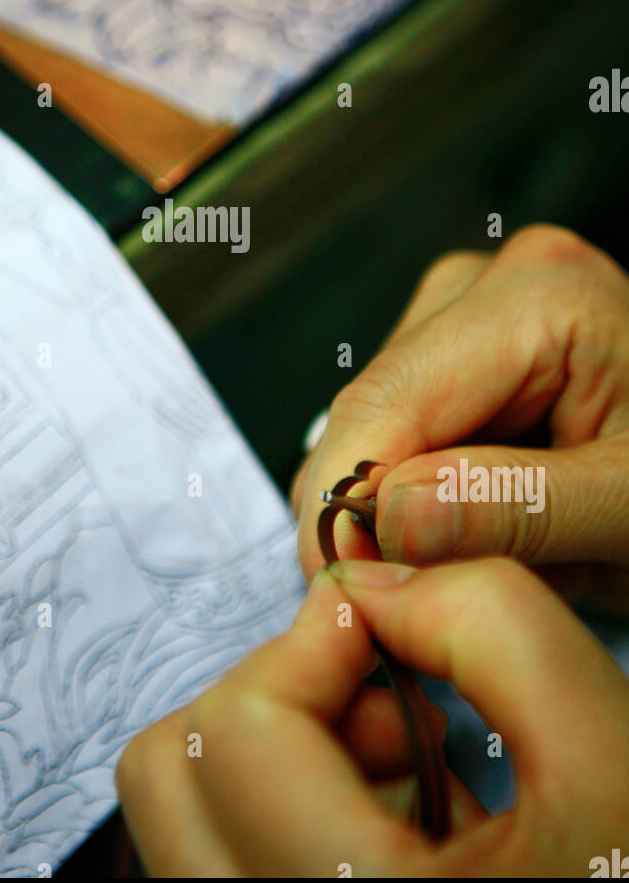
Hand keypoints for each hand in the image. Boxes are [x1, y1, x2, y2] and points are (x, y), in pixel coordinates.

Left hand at [115, 557, 628, 876]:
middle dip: (279, 700)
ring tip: (412, 774)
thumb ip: (491, 627)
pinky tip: (403, 825)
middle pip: (171, 775)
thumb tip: (366, 580)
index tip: (385, 625)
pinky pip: (221, 853)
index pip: (237, 732)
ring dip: (284, 754)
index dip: (311, 639)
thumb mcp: (607, 753)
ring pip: (185, 815)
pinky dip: (290, 807)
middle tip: (385, 706)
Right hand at [292, 225, 628, 612]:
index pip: (390, 399)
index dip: (348, 502)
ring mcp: (471, 311)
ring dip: (414, 515)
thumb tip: (387, 517)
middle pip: (373, 414)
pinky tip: (499, 524)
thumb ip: (520, 507)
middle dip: (385, 517)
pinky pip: (401, 437)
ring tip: (517, 552)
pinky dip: (432, 500)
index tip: (341, 594)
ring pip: (376, 433)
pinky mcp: (461, 351)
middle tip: (443, 600)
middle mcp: (492, 281)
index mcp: (541, 293)